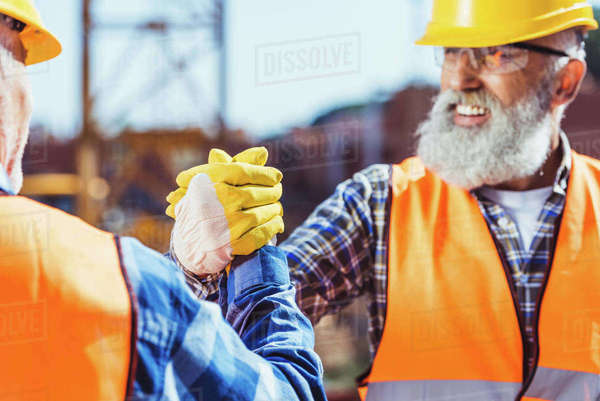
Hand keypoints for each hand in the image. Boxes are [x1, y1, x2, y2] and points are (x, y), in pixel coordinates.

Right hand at [167, 147, 283, 274]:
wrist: (187, 241)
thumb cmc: (202, 204)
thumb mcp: (212, 180)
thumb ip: (237, 164)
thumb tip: (264, 152)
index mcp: (208, 183)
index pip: (243, 171)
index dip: (264, 173)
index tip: (276, 176)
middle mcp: (217, 202)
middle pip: (256, 193)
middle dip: (272, 191)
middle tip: (277, 191)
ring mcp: (225, 225)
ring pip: (262, 213)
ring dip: (274, 209)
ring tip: (276, 207)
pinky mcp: (232, 245)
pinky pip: (261, 233)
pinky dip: (272, 226)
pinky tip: (276, 222)